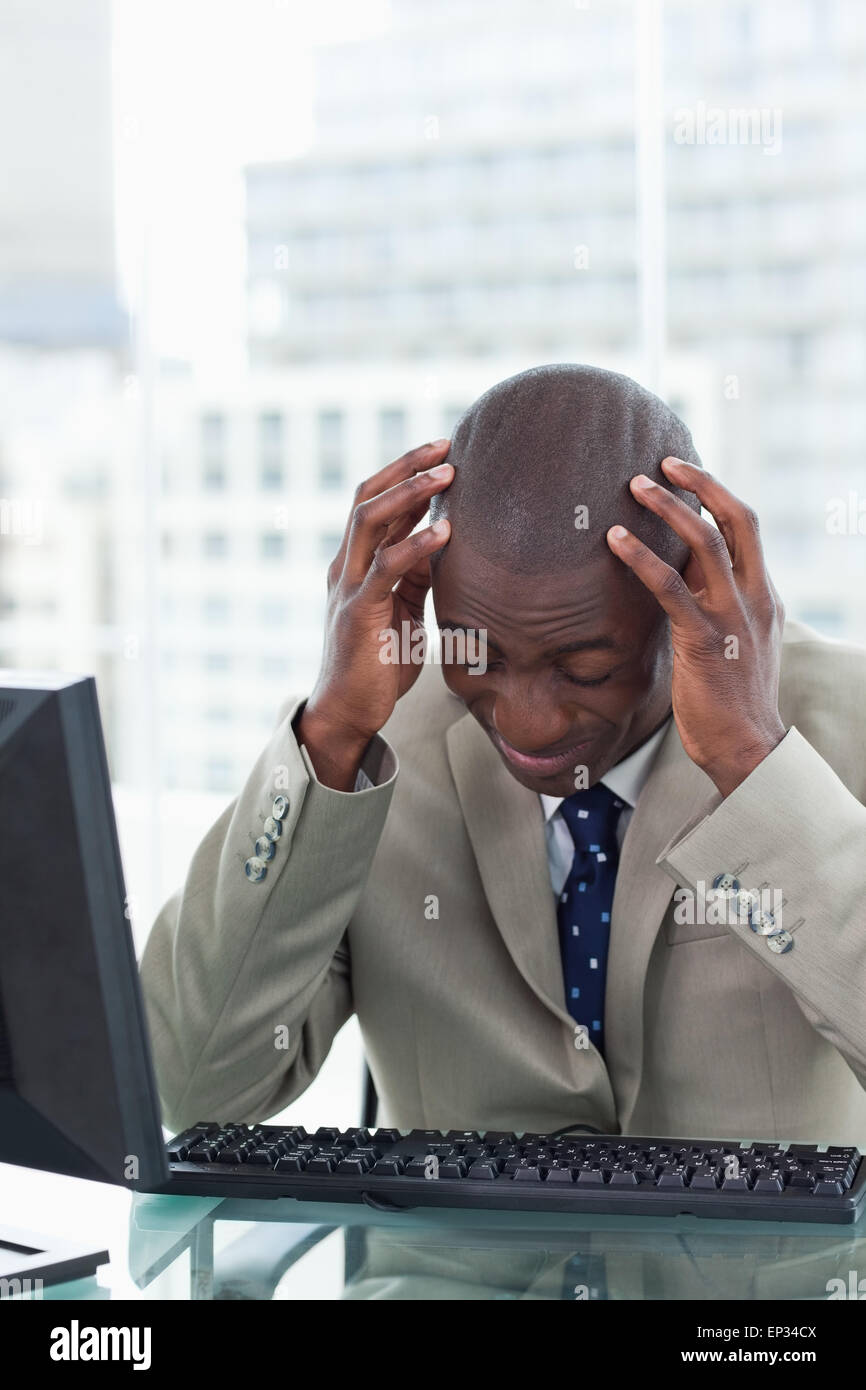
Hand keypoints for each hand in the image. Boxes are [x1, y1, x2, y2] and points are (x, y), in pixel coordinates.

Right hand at [298, 440, 453, 788]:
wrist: (348, 711)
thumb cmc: (378, 662)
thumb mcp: (403, 608)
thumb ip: (415, 574)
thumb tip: (445, 539)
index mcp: (355, 562)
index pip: (375, 502)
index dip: (405, 472)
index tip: (443, 450)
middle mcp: (345, 566)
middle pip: (367, 497)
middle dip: (406, 467)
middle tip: (446, 446)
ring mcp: (348, 587)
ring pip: (370, 521)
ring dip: (411, 493)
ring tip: (447, 474)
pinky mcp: (358, 613)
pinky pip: (387, 570)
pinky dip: (416, 546)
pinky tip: (445, 533)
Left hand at [606, 458, 786, 797]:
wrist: (746, 747)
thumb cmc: (731, 702)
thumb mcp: (738, 645)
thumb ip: (720, 609)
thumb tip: (686, 584)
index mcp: (764, 596)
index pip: (745, 529)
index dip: (716, 496)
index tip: (686, 475)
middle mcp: (754, 598)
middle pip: (736, 519)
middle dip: (701, 484)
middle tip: (663, 462)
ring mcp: (731, 617)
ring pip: (704, 542)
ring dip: (668, 507)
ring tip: (634, 486)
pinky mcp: (702, 639)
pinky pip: (670, 587)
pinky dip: (641, 557)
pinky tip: (615, 541)